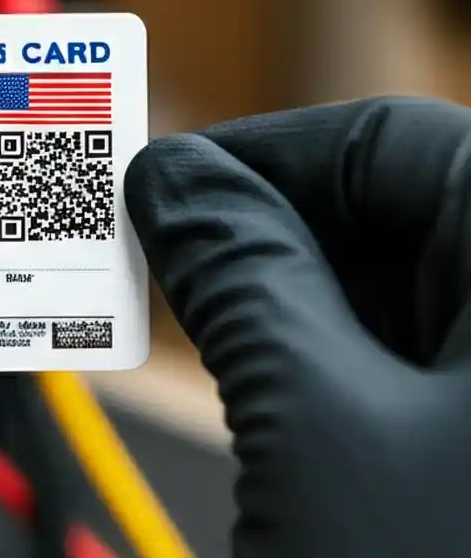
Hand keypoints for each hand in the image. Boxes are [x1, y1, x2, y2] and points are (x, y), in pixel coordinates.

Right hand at [125, 97, 470, 557]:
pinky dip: (328, 373)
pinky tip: (273, 406)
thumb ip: (239, 278)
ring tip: (209, 351)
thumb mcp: (316, 427)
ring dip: (290, 312)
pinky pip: (412, 374)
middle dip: (266, 241)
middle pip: (396, 216)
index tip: (158, 196)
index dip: (258, 158)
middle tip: (162, 279)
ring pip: (399, 299)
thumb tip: (174, 184)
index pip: (387, 144)